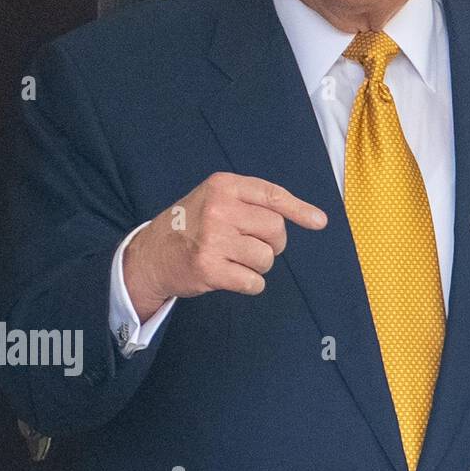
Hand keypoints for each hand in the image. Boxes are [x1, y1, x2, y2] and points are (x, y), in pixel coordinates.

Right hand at [122, 172, 326, 321]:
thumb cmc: (193, 225)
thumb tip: (313, 217)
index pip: (273, 196)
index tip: (319, 222)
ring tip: (236, 260)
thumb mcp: (217, 198)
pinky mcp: (209, 269)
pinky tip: (232, 276)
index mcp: (224, 186)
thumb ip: (254, 202)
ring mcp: (213, 239)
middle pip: (275, 230)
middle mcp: (219, 209)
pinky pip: (254, 282)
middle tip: (254, 246)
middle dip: (274, 243)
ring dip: (259, 265)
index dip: (300, 210)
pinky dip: (250, 284)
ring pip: (267, 258)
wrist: (150, 255)